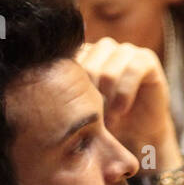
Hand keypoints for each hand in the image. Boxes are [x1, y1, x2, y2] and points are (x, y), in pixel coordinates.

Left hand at [75, 38, 174, 159]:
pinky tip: (121, 110)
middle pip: (88, 63)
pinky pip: (134, 69)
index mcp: (85, 54)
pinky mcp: (147, 59)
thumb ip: (66, 93)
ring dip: (108, 96)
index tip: (75, 112)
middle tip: (94, 118)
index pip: (70, 59)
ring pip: (109, 68)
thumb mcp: (83, 108)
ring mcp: (126, 51)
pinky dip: (125, 93)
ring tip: (108, 118)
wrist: (140, 135)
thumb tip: (37, 87)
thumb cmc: (108, 122)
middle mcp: (105, 49)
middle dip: (91, 94)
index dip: (72, 85)